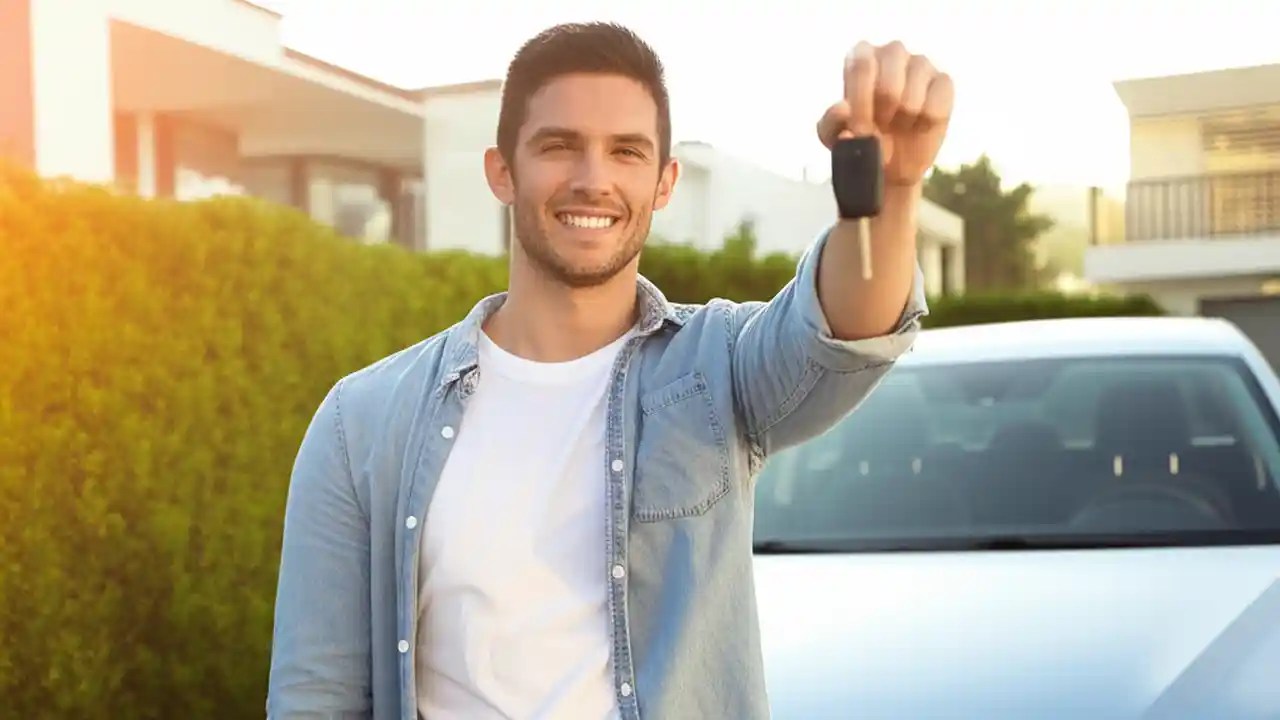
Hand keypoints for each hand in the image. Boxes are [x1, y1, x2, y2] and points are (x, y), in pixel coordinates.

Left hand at [817, 41, 953, 187]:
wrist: (892, 160)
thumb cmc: (859, 138)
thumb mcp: (834, 136)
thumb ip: (831, 122)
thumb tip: (843, 109)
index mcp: (860, 55)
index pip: (861, 66)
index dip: (861, 103)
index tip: (860, 130)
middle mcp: (892, 52)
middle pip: (887, 85)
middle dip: (881, 118)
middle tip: (879, 128)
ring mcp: (920, 63)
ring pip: (912, 100)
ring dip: (902, 123)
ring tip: (897, 124)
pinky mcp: (943, 82)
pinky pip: (936, 107)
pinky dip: (924, 125)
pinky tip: (917, 124)